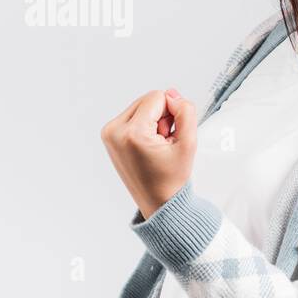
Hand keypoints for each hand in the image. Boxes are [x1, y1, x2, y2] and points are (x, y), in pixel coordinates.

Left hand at [100, 87, 197, 220]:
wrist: (158, 202)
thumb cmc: (171, 180)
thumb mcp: (189, 144)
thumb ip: (186, 112)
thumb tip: (172, 94)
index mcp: (131, 134)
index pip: (157, 97)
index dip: (172, 112)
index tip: (170, 137)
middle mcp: (114, 131)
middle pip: (147, 100)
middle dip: (162, 117)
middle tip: (164, 143)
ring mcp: (108, 134)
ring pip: (141, 106)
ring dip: (154, 121)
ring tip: (156, 146)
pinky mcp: (109, 135)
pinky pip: (133, 116)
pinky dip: (145, 126)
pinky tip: (148, 146)